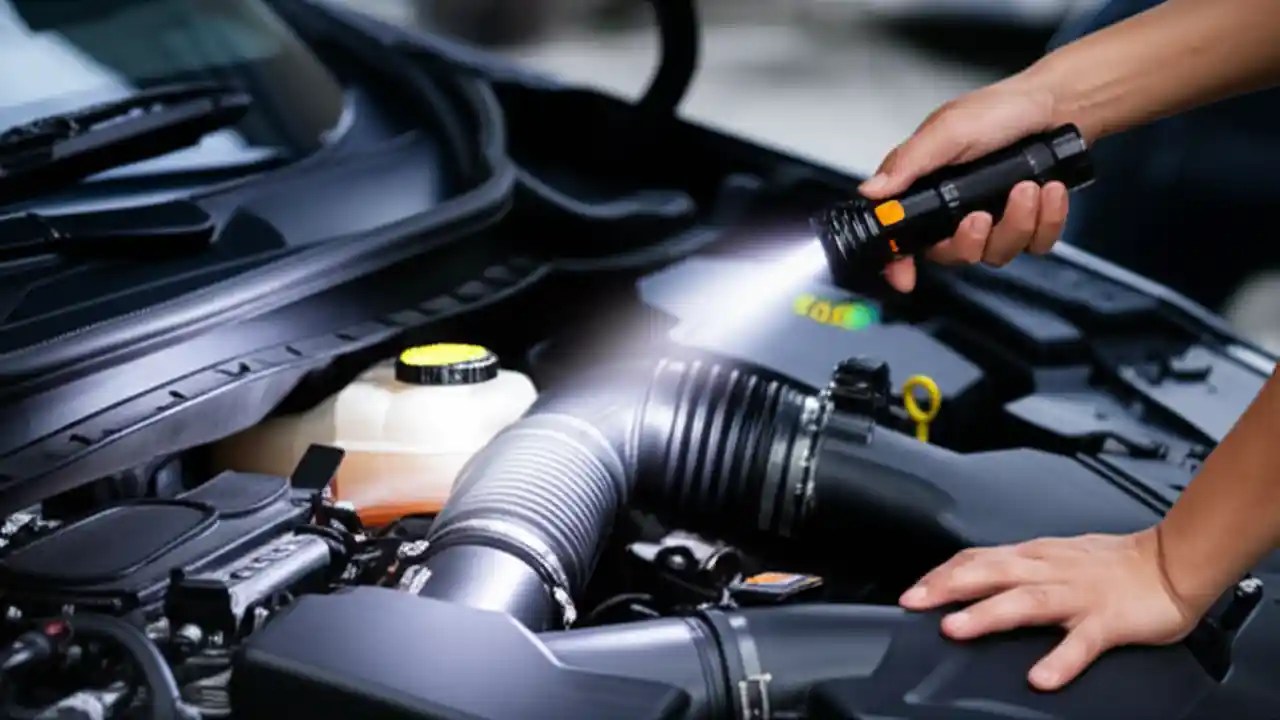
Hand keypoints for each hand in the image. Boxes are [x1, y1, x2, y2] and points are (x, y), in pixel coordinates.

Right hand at [861, 73, 1072, 291]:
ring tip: (1030, 187)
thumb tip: (871, 191)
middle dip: (972, 240)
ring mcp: (994, 220)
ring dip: (1018, 222)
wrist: (1060, 102)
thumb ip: (910, 162)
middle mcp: (957, 211)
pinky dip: (1048, 220)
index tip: (905, 278)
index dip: (898, 262)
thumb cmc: (1001, 109)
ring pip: (997, 253)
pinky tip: (1050, 191)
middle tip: (982, 214)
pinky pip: (1036, 245)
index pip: (903, 237)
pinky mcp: (1030, 223)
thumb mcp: (949, 130)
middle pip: (953, 255)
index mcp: (928, 189)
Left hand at [899, 528, 1201, 690]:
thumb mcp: (1055, 557)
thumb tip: (975, 578)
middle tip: (914, 603)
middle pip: (990, 573)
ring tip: (957, 629)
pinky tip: (1041, 677)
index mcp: (1035, 556)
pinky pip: (1081, 643)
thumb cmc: (1113, 564)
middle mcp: (1049, 570)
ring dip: (988, 614)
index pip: (978, 559)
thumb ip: (1017, 568)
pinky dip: (1060, 659)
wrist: (1174, 564)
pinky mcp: (1108, 620)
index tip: (912, 592)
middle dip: (948, 587)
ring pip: (1026, 601)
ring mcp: (1078, 595)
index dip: (943, 573)